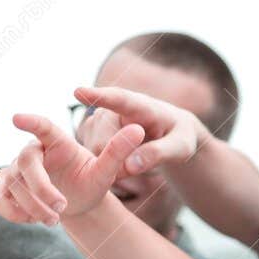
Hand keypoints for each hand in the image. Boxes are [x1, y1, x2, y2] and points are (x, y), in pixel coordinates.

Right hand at [0, 113, 143, 224]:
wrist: (78, 202)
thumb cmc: (91, 182)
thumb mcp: (107, 172)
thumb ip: (118, 151)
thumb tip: (138, 128)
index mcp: (58, 143)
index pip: (43, 128)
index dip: (31, 122)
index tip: (17, 118)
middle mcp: (34, 152)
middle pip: (26, 163)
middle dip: (42, 189)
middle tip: (61, 209)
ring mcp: (16, 168)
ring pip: (14, 185)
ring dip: (33, 206)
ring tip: (54, 220)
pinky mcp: (7, 186)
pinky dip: (10, 212)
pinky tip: (29, 220)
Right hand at [72, 85, 205, 174]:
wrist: (172, 134)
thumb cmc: (179, 137)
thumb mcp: (180, 147)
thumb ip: (159, 154)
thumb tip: (129, 165)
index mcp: (141, 105)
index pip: (118, 99)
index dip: (99, 96)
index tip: (78, 92)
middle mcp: (115, 109)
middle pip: (102, 140)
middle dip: (116, 160)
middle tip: (139, 166)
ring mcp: (102, 120)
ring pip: (94, 150)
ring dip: (113, 165)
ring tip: (136, 160)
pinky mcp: (93, 132)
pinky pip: (91, 155)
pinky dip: (106, 166)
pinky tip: (123, 161)